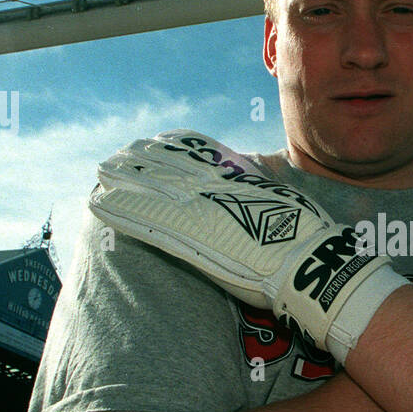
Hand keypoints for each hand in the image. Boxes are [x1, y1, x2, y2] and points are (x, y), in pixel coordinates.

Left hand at [88, 130, 407, 361]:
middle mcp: (218, 191)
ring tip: (100, 174)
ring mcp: (203, 214)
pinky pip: (148, 220)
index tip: (155, 142)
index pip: (200, 157)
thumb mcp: (290, 205)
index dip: (174, 150)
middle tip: (114, 157)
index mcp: (242, 182)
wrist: (313, 268)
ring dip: (124, 181)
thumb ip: (269, 194)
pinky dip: (122, 210)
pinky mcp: (192, 240)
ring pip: (154, 189)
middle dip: (140, 163)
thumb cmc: (311, 244)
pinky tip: (99, 203)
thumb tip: (263, 185)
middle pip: (170, 168)